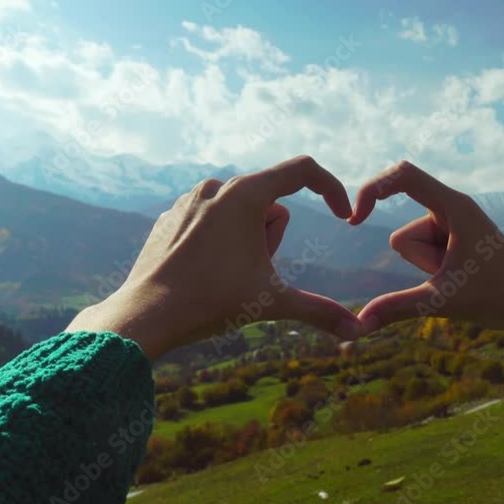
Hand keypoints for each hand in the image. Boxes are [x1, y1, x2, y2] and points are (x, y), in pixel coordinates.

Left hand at [68, 156, 362, 360]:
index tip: (342, 216)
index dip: (331, 190)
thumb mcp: (273, 302)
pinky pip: (212, 223)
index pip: (303, 171)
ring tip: (224, 276)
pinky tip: (203, 274)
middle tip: (252, 272)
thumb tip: (358, 332)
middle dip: (273, 239)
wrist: (146, 316)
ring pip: (241, 215)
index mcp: (245, 194)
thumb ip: (319, 311)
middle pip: (271, 205)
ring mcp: (188, 200)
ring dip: (248, 243)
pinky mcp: (170, 218)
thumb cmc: (211, 302)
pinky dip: (219, 245)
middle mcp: (216, 187)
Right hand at [349, 161, 503, 365]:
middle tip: (456, 276)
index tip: (355, 219)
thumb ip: (398, 308)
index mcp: (454, 207)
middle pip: (403, 233)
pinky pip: (425, 253)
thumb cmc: (503, 299)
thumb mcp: (444, 302)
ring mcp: (455, 224)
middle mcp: (454, 208)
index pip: (403, 175)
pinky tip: (463, 281)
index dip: (372, 189)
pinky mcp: (456, 239)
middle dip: (419, 262)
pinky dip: (435, 271)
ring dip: (430, 269)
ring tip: (464, 279)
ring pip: (412, 247)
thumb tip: (359, 324)